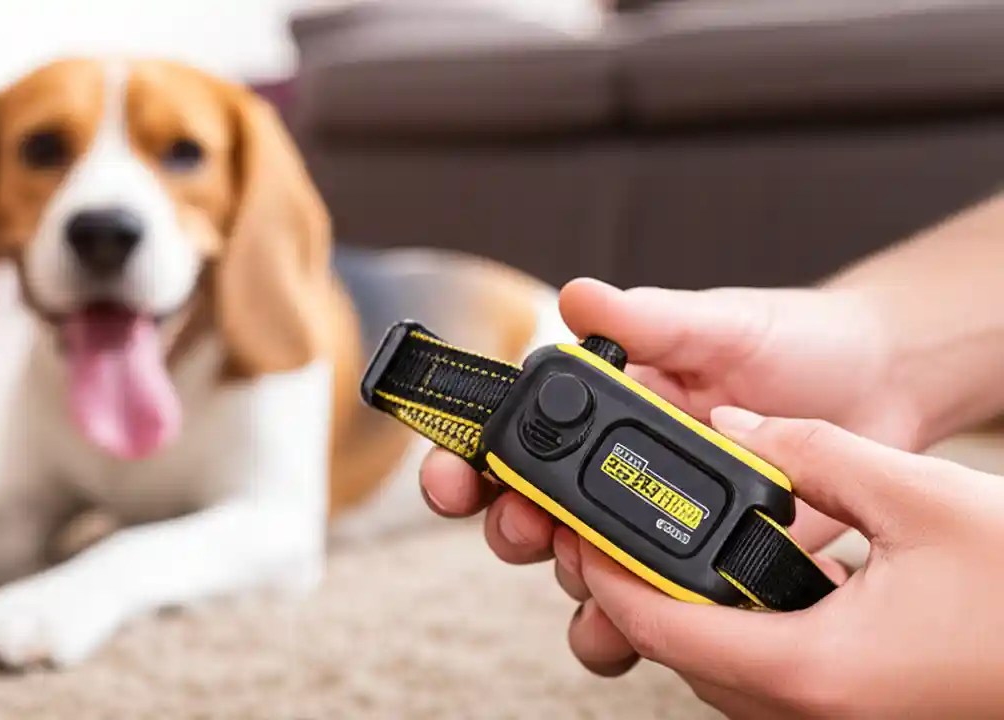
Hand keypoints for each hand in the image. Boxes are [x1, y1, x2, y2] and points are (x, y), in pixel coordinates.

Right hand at [421, 279, 923, 674]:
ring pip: (575, 575)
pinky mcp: (697, 570)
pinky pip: (645, 616)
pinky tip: (651, 620)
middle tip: (532, 525)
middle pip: (522, 516)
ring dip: (573, 585)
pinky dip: (633, 629)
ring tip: (600, 575)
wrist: (882, 386)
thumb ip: (650, 320)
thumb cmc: (794, 341)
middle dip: (511, 528)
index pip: (510, 438)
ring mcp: (651, 525)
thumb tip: (577, 294)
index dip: (466, 463)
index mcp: (599, 408)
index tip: (454, 480)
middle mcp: (610, 470)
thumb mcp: (721, 323)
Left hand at [575, 408, 1003, 717]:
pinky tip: (757, 585)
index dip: (605, 576)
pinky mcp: (863, 714)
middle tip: (615, 531)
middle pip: (682, 656)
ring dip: (690, 616)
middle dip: (639, 594)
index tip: (575, 532)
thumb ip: (814, 456)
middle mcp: (813, 712)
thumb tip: (739, 429)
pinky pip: (771, 681)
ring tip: (672, 549)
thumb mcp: (920, 497)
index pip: (660, 626)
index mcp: (809, 666)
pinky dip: (742, 634)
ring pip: (723, 675)